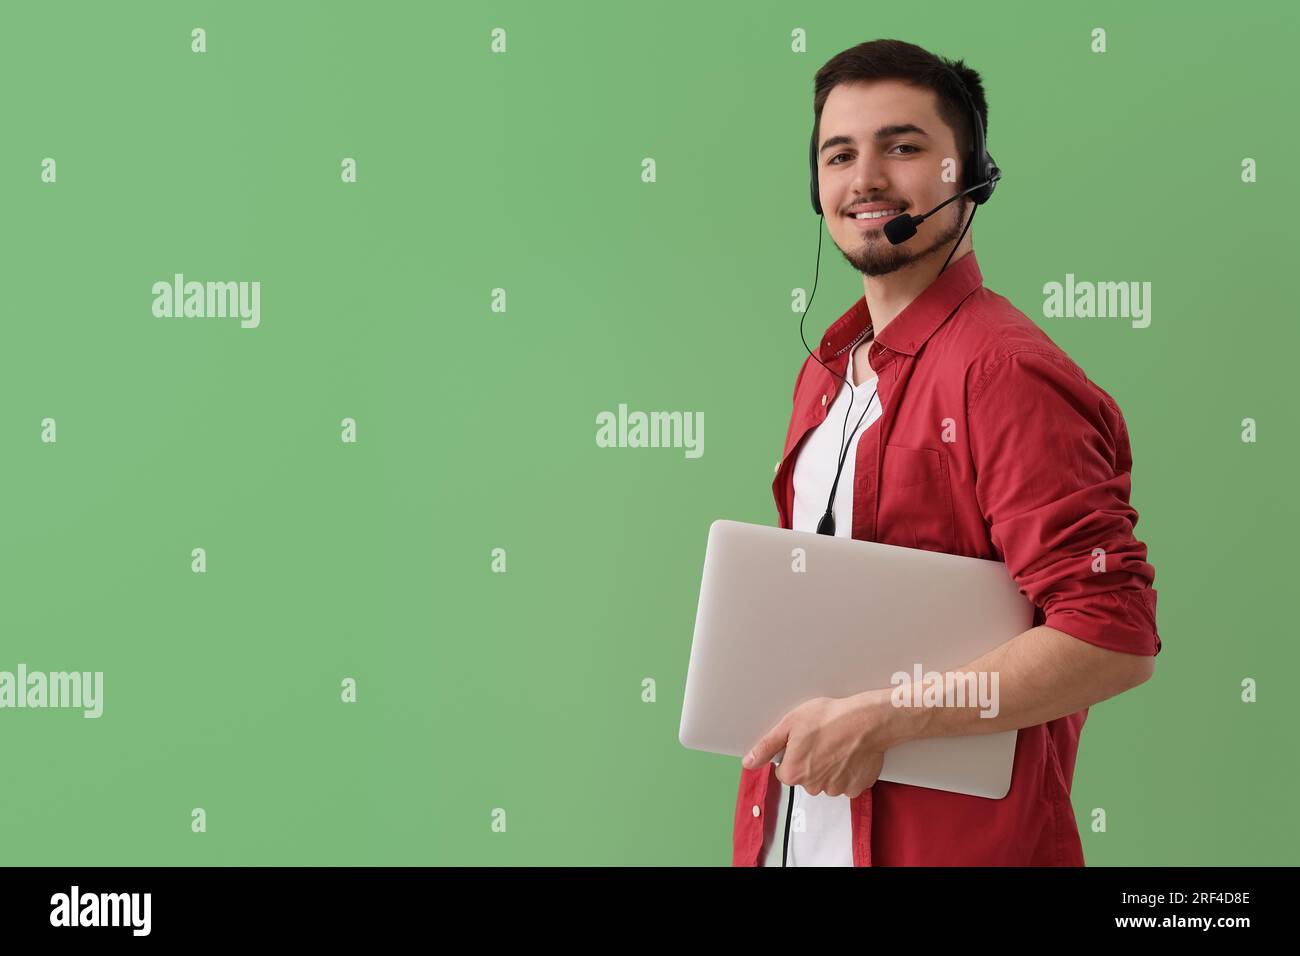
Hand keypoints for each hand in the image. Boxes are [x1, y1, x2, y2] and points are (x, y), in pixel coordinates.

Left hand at [741, 689, 905, 798]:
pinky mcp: (856, 787)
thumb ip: (766, 747)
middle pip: (806, 777)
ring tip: (837, 744)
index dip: (791, 754)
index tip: (802, 741)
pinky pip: (846, 782)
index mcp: (794, 773)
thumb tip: (748, 762)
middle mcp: (813, 787)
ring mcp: (836, 789)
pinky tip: (850, 754)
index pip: (784, 772)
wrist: (866, 721)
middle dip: (811, 762)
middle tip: (821, 740)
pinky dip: (847, 771)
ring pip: (826, 780)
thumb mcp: (789, 724)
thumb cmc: (828, 718)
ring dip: (829, 767)